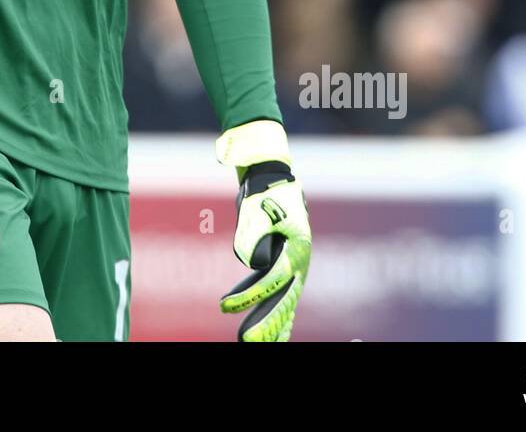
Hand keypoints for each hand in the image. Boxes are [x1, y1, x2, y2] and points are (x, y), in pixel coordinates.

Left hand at [215, 120, 311, 341]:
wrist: (273, 180)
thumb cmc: (266, 191)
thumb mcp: (259, 206)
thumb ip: (253, 231)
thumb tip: (247, 259)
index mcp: (298, 248)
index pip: (273, 278)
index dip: (250, 295)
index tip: (226, 306)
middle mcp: (299, 263)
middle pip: (284, 300)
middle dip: (266, 323)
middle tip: (246, 340)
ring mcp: (294, 268)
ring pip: (285, 305)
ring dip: (272, 326)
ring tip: (254, 344)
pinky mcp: (284, 268)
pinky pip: (281, 298)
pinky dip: (276, 317)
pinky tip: (268, 335)